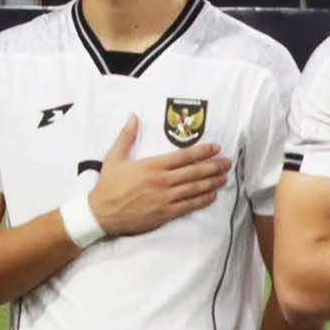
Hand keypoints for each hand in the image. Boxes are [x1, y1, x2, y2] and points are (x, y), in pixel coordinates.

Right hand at [81, 115, 231, 237]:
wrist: (101, 213)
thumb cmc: (108, 185)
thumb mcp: (114, 157)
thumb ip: (126, 136)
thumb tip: (133, 117)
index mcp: (152, 166)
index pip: (184, 156)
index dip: (202, 151)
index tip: (215, 148)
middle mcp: (162, 181)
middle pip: (194, 172)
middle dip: (213, 166)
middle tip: (227, 162)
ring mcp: (165, 198)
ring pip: (195, 188)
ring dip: (212, 182)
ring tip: (224, 177)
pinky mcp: (165, 213)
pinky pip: (188, 206)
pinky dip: (202, 200)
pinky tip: (211, 196)